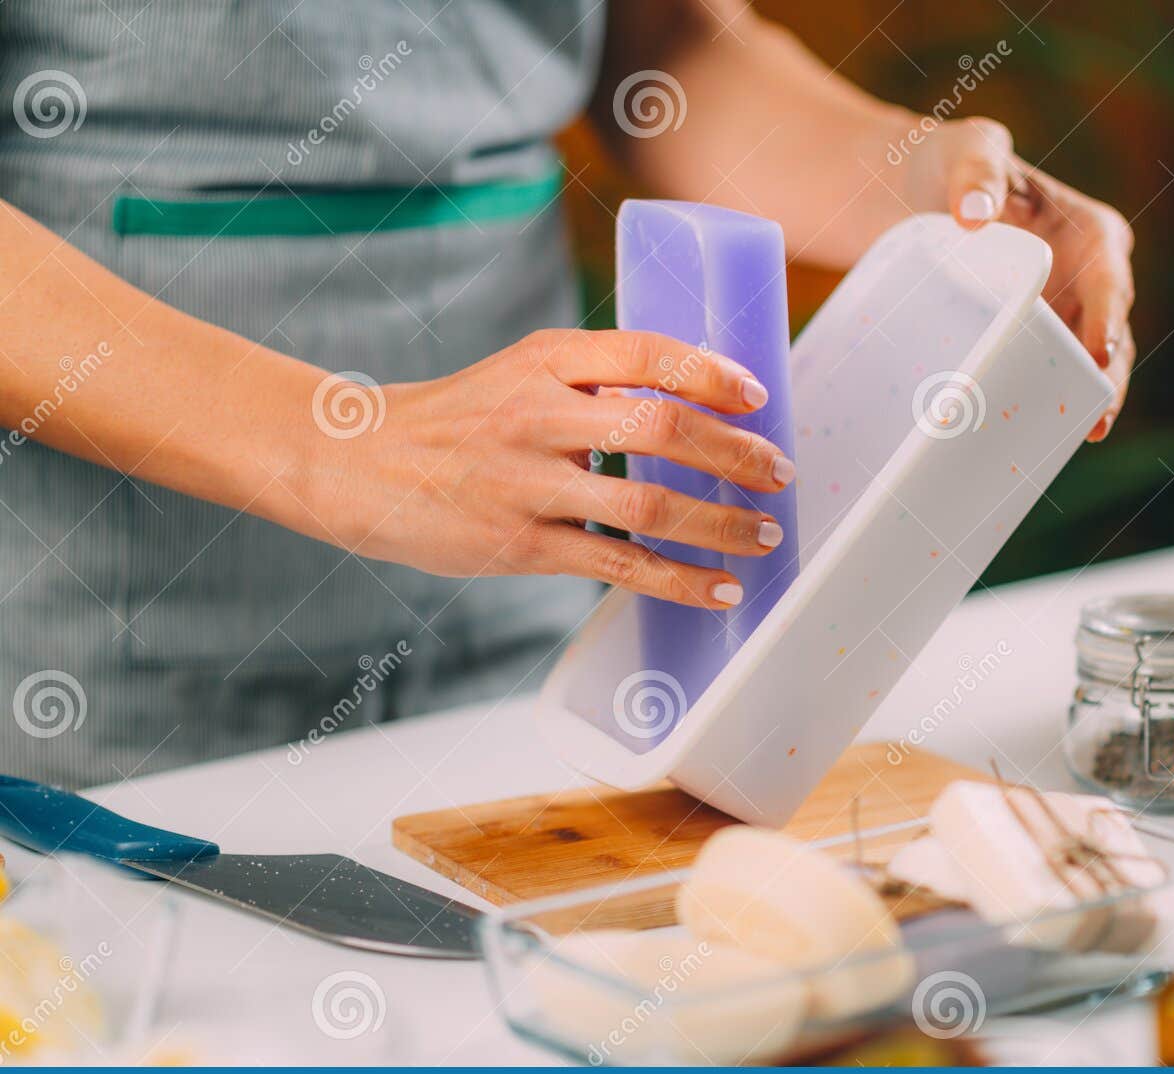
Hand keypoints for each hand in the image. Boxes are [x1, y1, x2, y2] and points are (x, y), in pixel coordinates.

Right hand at [310, 329, 793, 608]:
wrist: (360, 464)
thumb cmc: (456, 420)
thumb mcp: (519, 373)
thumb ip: (593, 381)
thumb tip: (693, 405)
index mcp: (547, 359)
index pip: (648, 352)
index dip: (713, 373)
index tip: (758, 398)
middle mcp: (541, 412)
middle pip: (664, 426)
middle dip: (736, 454)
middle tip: (779, 471)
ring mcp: (530, 481)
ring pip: (650, 502)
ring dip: (721, 522)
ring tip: (763, 533)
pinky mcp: (522, 543)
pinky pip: (619, 563)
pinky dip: (679, 578)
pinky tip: (719, 587)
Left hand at [904, 117, 1134, 440]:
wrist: (916, 196)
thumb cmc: (951, 165)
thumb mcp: (967, 152)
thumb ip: (977, 174)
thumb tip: (977, 216)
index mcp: (1091, 234)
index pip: (1109, 281)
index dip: (1108, 319)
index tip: (1101, 354)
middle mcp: (1089, 279)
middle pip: (1110, 336)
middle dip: (1108, 379)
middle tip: (1096, 420)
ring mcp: (1065, 315)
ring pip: (1087, 366)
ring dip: (1085, 401)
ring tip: (1076, 437)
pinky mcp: (1035, 339)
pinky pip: (1049, 374)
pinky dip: (1046, 401)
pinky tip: (1034, 438)